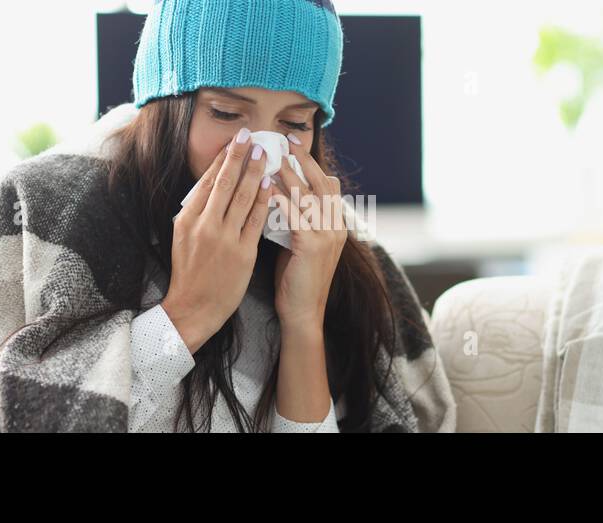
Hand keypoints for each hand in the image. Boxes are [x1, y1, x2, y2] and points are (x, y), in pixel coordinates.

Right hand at [163, 128, 272, 352]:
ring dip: (255, 171)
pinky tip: (272, 184)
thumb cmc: (189, 272)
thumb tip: (208, 185)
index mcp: (187, 219)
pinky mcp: (242, 253)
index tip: (234, 141)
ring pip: (242, 197)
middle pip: (224, 183)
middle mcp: (204, 225)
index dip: (222, 159)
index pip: (207, 181)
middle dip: (238, 156)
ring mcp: (224, 238)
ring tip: (265, 152)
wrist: (193, 307)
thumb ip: (195, 212)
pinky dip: (264, 199)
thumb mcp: (182, 237)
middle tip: (250, 135)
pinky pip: (256, 220)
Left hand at [269, 134, 347, 332]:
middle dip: (304, 159)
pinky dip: (282, 198)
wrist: (302, 312)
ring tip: (274, 155)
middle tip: (286, 140)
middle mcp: (336, 226)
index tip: (294, 144)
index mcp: (335, 224)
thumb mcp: (300, 242)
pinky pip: (296, 215)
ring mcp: (327, 236)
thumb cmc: (296, 278)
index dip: (311, 163)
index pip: (326, 184)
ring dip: (290, 173)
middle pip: (321, 183)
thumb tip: (284, 194)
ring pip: (308, 195)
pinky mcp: (313, 246)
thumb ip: (298, 218)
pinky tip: (267, 186)